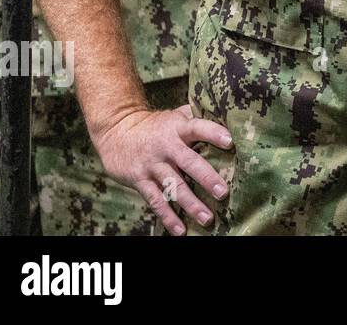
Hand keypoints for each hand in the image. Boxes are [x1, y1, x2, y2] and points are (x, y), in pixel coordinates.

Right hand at [93, 104, 232, 235]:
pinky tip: (180, 230)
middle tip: (223, 193)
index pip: (198, 128)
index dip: (214, 134)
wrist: (116, 130)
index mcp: (178, 128)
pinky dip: (168, 216)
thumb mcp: (175, 115)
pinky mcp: (140, 180)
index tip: (231, 142)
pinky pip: (156, 200)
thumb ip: (197, 117)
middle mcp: (166, 146)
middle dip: (206, 178)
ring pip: (173, 186)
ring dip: (191, 204)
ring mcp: (153, 165)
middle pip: (189, 162)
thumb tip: (229, 115)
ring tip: (208, 218)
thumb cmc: (156, 125)